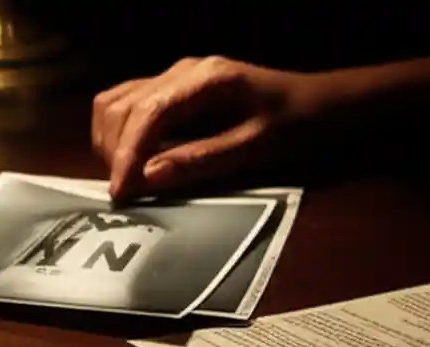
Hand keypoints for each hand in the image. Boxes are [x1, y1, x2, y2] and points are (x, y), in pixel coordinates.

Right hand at [91, 56, 325, 200]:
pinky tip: (132, 160)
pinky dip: (117, 134)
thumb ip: (201, 160)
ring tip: (126, 178)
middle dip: (115, 151)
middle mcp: (181, 71)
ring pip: (114, 103)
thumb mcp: (256, 147)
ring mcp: (172, 77)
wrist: (319, 103)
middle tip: (126, 193)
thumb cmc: (295, 124)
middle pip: (121, 106)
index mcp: (206, 78)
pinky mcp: (169, 90)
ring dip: (110, 142)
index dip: (127, 153)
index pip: (148, 112)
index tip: (120, 192)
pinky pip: (125, 105)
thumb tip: (148, 177)